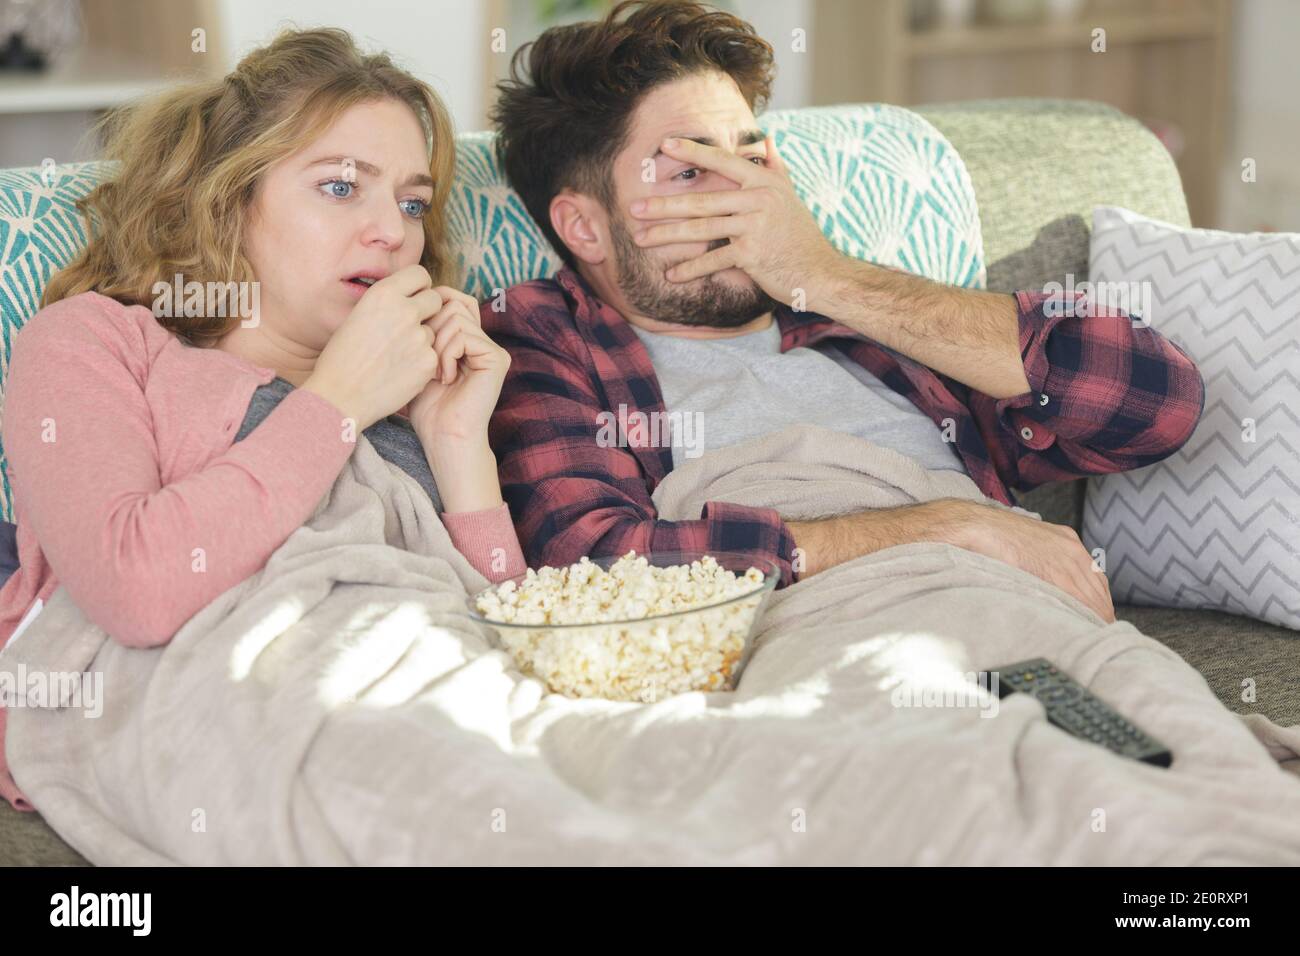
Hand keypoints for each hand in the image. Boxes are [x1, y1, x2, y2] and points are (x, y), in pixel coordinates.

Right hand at [302, 264, 440, 430]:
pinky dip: (421, 363)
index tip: (415, 298)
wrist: (338, 396)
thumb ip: (387, 304)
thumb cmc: (342, 357)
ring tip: (395, 356)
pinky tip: (401, 372)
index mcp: (383, 293)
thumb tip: (410, 296)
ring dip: (422, 340)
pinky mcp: (428, 361)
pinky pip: (433, 355)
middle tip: (412, 327)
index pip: (420, 274)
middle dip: (428, 310)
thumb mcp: (358, 316)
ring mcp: (419, 336)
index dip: (419, 287)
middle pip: (436, 299)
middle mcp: (405, 310)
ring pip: (434, 331)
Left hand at [406, 286, 510, 443]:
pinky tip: (447, 379)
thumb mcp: (421, 358)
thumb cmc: (427, 405)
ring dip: (437, 345)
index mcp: (470, 339)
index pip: (453, 299)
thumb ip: (427, 328)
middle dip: (431, 329)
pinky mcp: (497, 358)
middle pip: (453, 303)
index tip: (417, 339)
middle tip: (428, 363)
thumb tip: (424, 294)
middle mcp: (485, 341)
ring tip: (437, 373)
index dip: (431, 310)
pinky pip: (464, 336)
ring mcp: (494, 349)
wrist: (444, 436)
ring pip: (456, 317)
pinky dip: (447, 355)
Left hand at [628, 134, 838, 306]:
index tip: (664, 145)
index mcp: (763, 180)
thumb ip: (775, 165)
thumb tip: (768, 137)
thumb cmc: (801, 234)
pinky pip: (713, 260)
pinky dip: (690, 269)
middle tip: (633, 208)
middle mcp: (758, 198)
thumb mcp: (790, 194)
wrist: (820, 271)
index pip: (722, 160)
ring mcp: (754, 226)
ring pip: (701, 229)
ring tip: (640, 238)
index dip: (692, 152)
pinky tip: (670, 275)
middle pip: (701, 200)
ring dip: (666, 235)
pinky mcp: (752, 254)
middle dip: (663, 205)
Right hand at [943, 501, 1116, 622]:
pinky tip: (1087, 627)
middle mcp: (1072, 548)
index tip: (1095, 614)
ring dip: (1096, 616)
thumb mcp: (1025, 545)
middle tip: (1101, 630)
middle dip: (1100, 610)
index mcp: (1066, 540)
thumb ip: (1038, 560)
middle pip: (1098, 587)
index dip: (1096, 597)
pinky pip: (1081, 599)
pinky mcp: (1057, 572)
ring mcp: (1067, 559)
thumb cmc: (993, 538)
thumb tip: (1040, 582)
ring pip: (1093, 596)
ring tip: (1096, 634)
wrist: (980, 527)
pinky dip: (1086, 615)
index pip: (1092, 574)